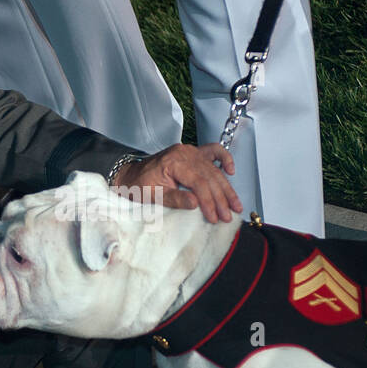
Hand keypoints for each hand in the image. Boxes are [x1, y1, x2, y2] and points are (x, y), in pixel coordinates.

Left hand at [113, 143, 242, 222]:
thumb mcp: (151, 196)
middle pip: (210, 177)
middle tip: (227, 216)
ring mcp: (191, 152)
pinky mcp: (193, 154)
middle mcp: (185, 153)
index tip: (214, 216)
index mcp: (174, 161)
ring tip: (235, 205)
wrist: (131, 174)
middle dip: (221, 199)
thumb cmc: (138, 184)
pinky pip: (213, 151)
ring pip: (214, 170)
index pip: (198, 182)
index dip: (209, 201)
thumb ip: (174, 199)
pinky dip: (224, 159)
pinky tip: (231, 171)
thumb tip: (195, 203)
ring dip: (226, 188)